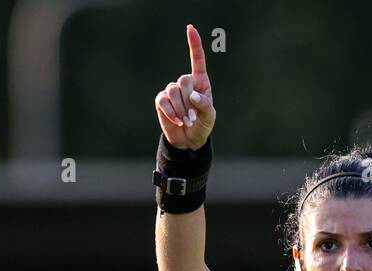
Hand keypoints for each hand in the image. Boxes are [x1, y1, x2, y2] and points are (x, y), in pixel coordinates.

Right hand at [156, 23, 215, 149]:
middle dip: (188, 101)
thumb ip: (204, 105)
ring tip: (186, 121)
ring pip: (173, 91)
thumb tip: (192, 96)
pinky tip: (177, 121)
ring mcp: (172, 90)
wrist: (189, 140)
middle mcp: (185, 83)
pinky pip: (163, 101)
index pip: (197, 60)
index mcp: (200, 82)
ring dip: (181, 109)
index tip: (190, 29)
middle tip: (193, 117)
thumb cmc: (202, 125)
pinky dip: (171, 112)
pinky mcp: (162, 100)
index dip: (194, 44)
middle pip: (184, 80)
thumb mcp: (210, 117)